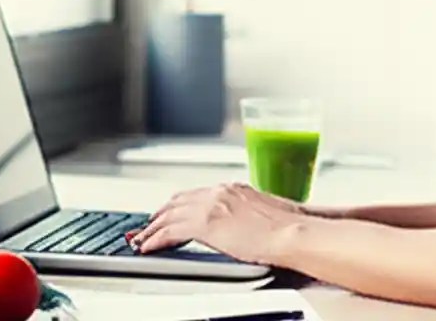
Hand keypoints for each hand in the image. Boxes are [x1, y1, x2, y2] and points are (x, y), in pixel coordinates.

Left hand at [130, 183, 304, 264]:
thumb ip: (251, 216)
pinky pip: (169, 231)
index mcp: (234, 189)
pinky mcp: (205, 223)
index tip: (171, 213)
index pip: (198, 195)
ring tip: (141, 237)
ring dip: (152, 226)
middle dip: (161, 213)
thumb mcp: (268, 214)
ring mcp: (211, 205)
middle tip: (149, 224)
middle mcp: (219, 192)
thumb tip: (251, 226)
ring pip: (169, 213)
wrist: (293, 232)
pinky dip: (155, 239)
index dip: (180, 205)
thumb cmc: (290, 228)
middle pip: (179, 200)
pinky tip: (148, 247)